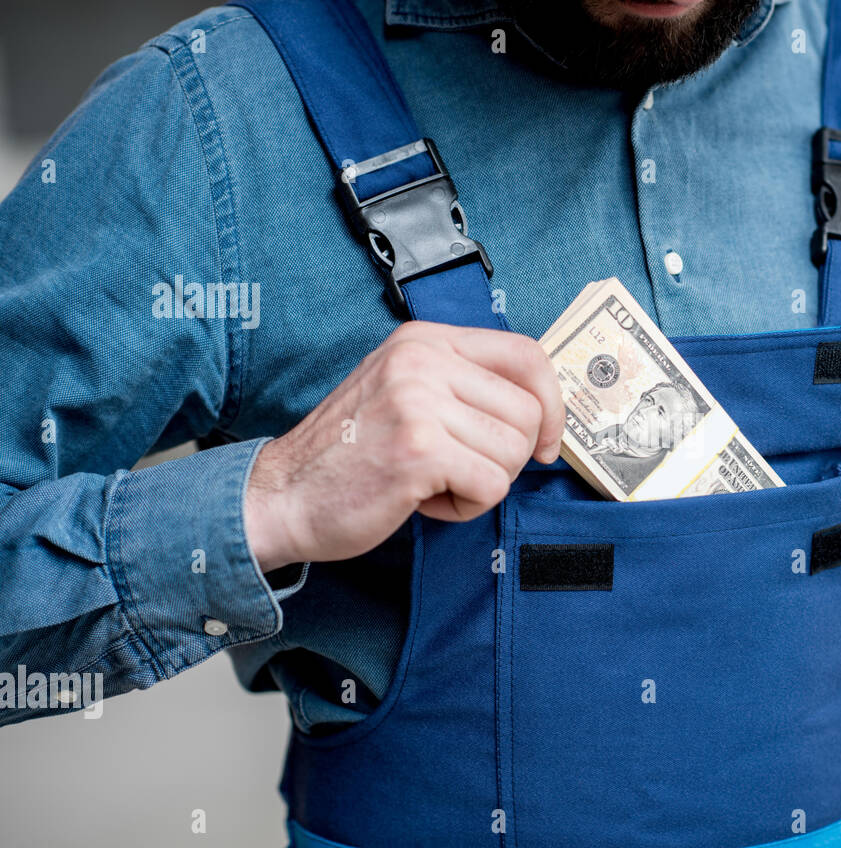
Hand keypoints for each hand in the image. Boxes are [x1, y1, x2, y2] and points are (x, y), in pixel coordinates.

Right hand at [244, 321, 563, 571]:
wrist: (281, 496)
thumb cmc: (351, 454)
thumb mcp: (405, 391)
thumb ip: (463, 385)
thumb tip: (541, 408)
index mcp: (425, 341)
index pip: (527, 354)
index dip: (551, 403)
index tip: (544, 441)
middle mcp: (423, 360)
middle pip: (528, 411)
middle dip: (508, 457)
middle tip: (459, 470)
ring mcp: (419, 401)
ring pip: (513, 453)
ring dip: (482, 484)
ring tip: (433, 483)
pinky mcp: (419, 450)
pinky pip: (491, 485)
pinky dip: (466, 507)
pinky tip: (424, 501)